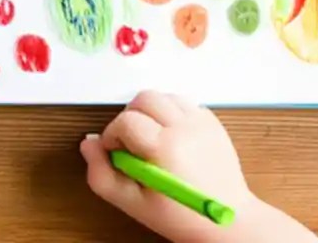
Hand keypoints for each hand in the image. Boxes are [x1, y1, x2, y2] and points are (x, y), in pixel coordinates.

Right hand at [81, 91, 252, 242]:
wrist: (227, 221)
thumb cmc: (180, 216)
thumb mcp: (132, 203)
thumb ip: (102, 174)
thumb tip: (90, 144)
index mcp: (165, 148)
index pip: (126, 120)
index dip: (113, 135)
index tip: (116, 153)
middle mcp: (185, 128)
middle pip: (145, 98)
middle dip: (130, 116)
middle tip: (131, 142)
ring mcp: (202, 122)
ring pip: (164, 96)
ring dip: (151, 111)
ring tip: (151, 138)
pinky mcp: (212, 122)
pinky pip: (183, 102)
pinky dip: (171, 113)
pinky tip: (170, 136)